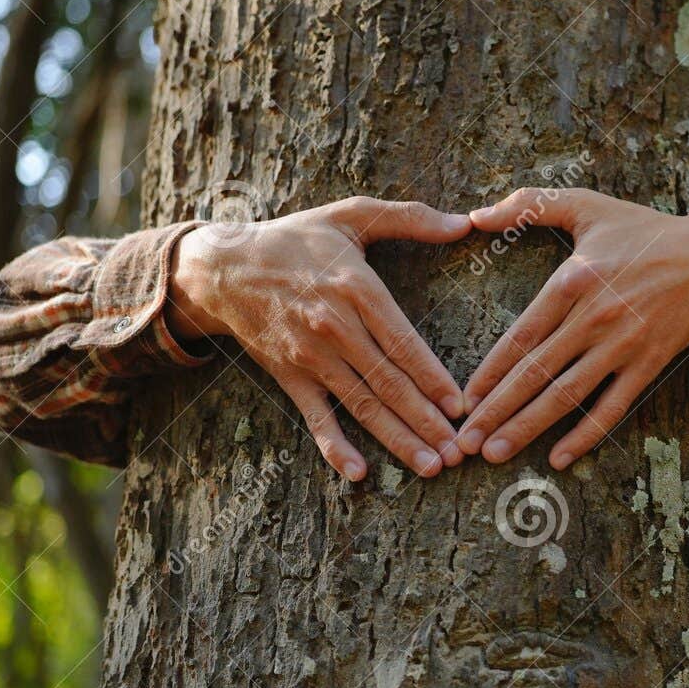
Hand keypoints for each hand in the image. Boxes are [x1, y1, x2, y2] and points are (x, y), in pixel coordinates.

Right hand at [168, 196, 471, 481]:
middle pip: (388, 382)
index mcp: (356, 289)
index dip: (433, 378)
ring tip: (430, 466)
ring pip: (362, 404)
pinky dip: (334, 446)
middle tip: (459, 452)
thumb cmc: (296, 239)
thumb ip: (410, 217)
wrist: (222, 267)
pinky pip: (316, 417)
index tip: (461, 406)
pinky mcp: (290, 377)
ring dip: (397, 439)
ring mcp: (310, 357)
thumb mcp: (351, 215)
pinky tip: (358, 472)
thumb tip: (466, 223)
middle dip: (426, 420)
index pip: (403, 343)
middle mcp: (334, 328)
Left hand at [458, 188, 688, 469]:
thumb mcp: (587, 205)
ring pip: (566, 395)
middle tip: (465, 442)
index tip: (462, 398)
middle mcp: (595, 318)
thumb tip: (474, 214)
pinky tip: (558, 458)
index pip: (521, 335)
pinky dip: (585, 434)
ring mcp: (624, 345)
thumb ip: (529, 204)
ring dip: (527, 427)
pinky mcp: (649, 365)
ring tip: (495, 454)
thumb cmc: (643, 230)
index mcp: (574, 280)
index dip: (489, 370)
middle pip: (536, 373)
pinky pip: (612, 407)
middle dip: (496, 410)